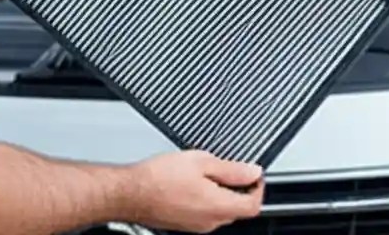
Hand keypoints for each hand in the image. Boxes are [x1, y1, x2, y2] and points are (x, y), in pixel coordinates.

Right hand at [126, 151, 264, 232]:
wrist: (130, 193)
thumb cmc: (158, 178)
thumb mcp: (201, 161)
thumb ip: (232, 169)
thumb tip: (254, 171)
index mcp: (219, 206)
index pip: (254, 205)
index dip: (259, 187)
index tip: (254, 173)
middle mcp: (210, 222)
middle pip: (238, 209)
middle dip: (239, 188)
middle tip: (230, 168)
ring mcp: (197, 226)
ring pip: (221, 211)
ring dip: (221, 193)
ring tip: (205, 172)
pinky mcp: (185, 225)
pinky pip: (204, 213)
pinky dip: (206, 199)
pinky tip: (191, 183)